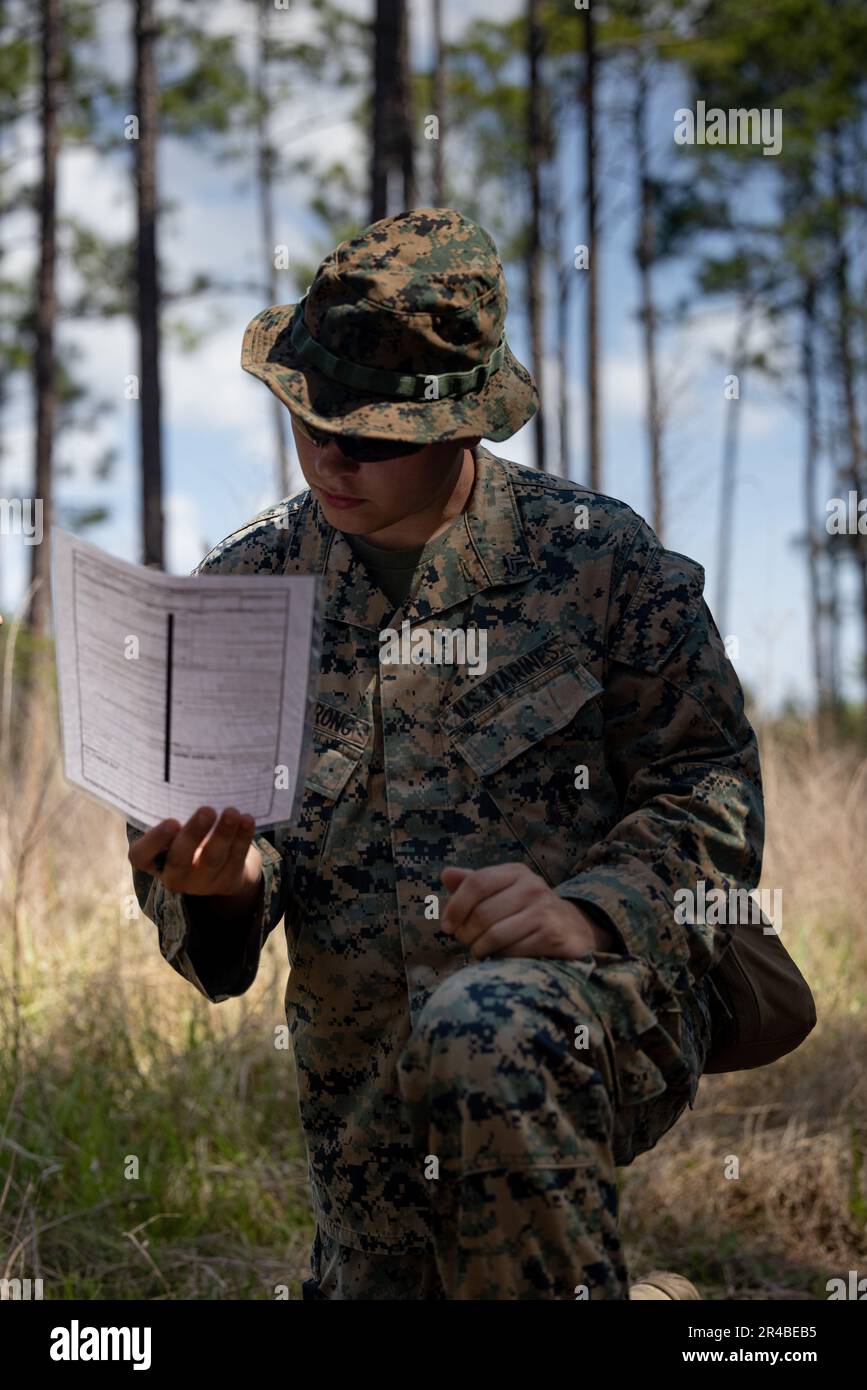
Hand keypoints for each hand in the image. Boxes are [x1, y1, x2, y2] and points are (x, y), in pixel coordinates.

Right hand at [128, 806, 261, 900]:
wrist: (221, 864)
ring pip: (212, 858)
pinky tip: (247, 820)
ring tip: (231, 812)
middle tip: (206, 811)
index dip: (154, 840)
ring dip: (223, 833)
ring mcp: (202, 883)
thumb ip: (175, 812)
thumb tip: (188, 777)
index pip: (141, 855)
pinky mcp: (228, 882)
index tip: (171, 821)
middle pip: (179, 858)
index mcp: (151, 860)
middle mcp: (174, 876)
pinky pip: (236, 858)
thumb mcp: (175, 830)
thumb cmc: (188, 837)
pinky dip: (242, 838)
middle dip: (193, 834)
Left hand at [440, 862, 616, 960]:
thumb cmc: (526, 909)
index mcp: (516, 872)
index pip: (476, 882)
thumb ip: (473, 884)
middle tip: (465, 942)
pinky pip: (511, 951)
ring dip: (479, 948)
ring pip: (494, 934)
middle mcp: (532, 887)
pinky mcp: (552, 935)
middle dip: (466, 933)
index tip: (446, 926)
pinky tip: (500, 956)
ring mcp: (544, 911)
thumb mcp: (503, 891)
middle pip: (482, 913)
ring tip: (479, 950)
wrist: (573, 928)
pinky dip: (499, 957)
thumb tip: (445, 874)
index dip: (455, 906)